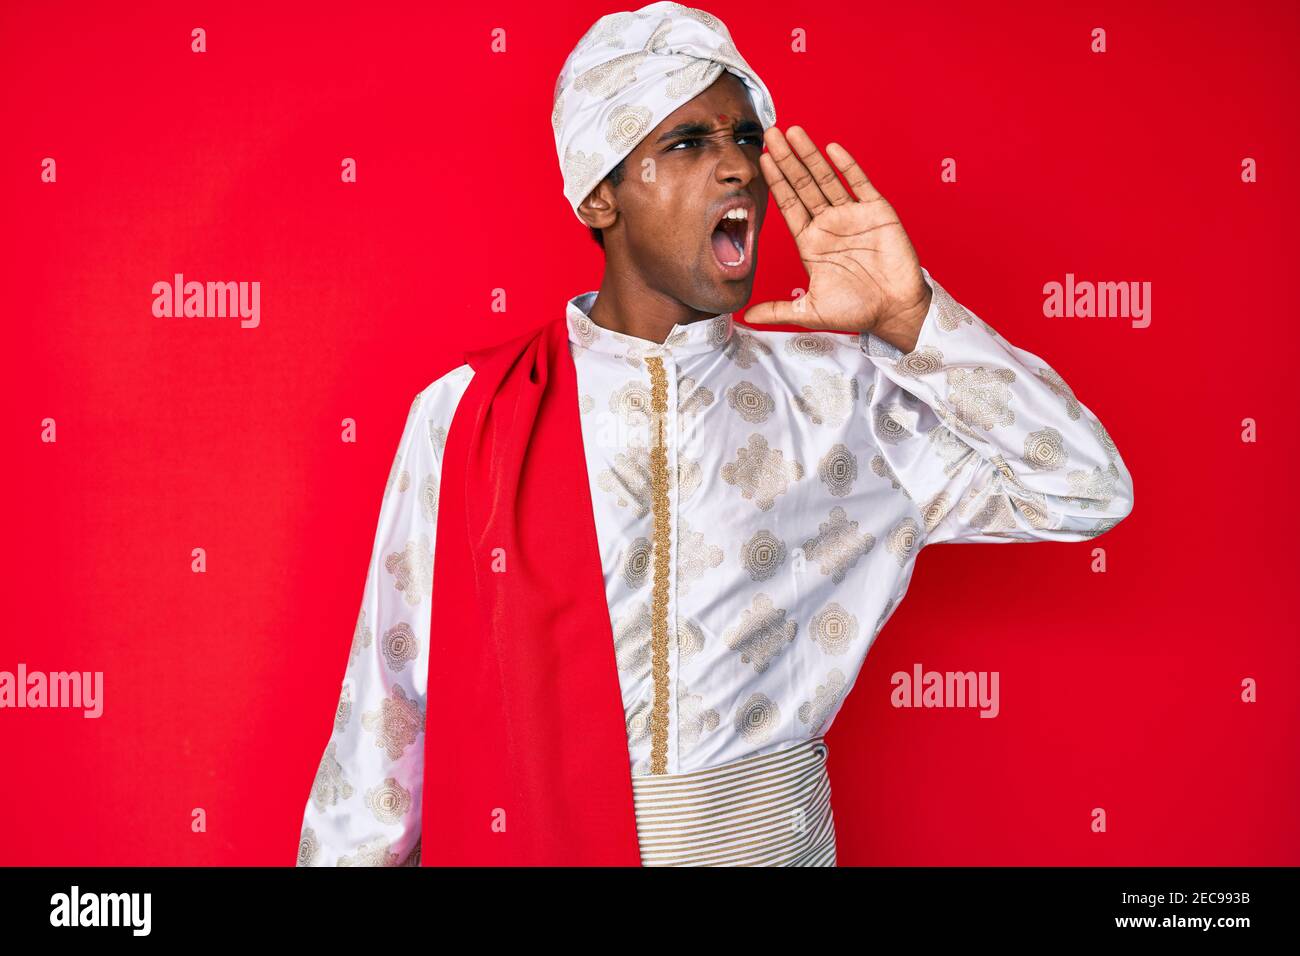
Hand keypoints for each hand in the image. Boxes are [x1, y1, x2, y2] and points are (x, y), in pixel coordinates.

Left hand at [746, 126, 930, 347]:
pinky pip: (860, 184)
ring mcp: (852, 215)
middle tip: (770, 134)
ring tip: (794, 132)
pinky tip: (832, 149)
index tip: (761, 160)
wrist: (894, 311)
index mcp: (811, 242)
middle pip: (803, 185)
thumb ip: (777, 310)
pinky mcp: (877, 212)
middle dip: (786, 160)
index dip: (775, 182)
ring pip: (827, 179)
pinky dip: (847, 166)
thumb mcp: (809, 311)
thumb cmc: (856, 311)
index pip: (788, 205)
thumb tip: (745, 316)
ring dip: (810, 156)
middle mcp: (829, 224)